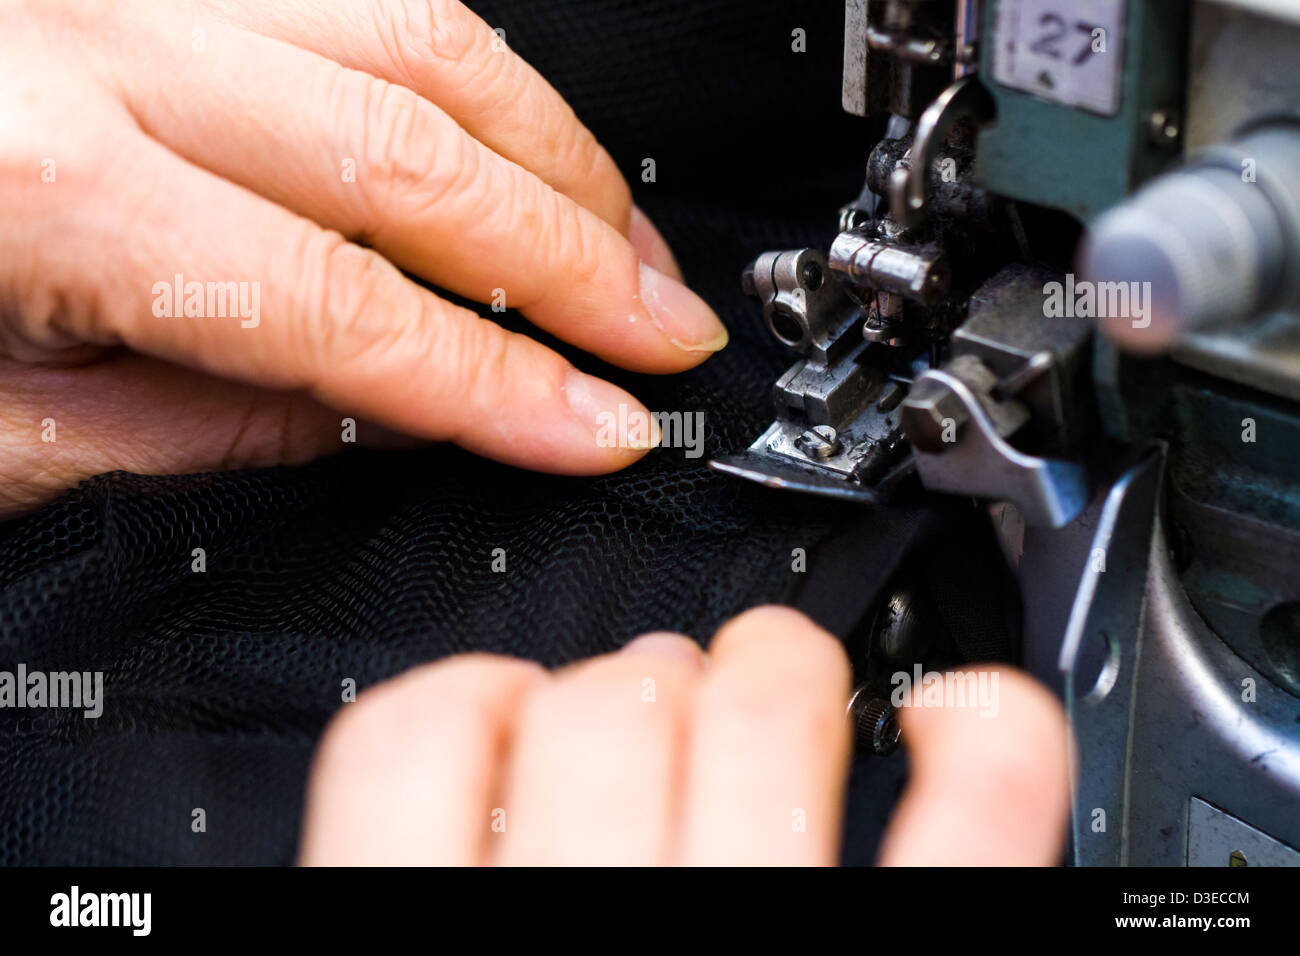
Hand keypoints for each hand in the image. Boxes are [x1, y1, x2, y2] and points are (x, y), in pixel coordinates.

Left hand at [0, 0, 725, 516]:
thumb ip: (199, 425)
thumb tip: (368, 410)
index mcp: (44, 181)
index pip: (349, 308)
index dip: (499, 384)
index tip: (597, 425)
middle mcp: (99, 38)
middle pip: (417, 155)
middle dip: (574, 259)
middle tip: (664, 327)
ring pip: (422, 36)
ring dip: (557, 149)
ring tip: (628, 237)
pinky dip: (474, 63)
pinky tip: (526, 130)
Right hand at [299, 606, 1070, 865]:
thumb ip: (410, 861)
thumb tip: (416, 787)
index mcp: (438, 931)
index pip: (418, 733)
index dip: (462, 696)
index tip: (501, 705)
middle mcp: (609, 913)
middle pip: (603, 694)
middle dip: (628, 677)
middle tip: (650, 706)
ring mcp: (768, 915)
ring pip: (765, 697)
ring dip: (766, 667)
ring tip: (773, 687)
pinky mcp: (911, 946)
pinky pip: (979, 808)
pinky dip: (990, 735)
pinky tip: (965, 719)